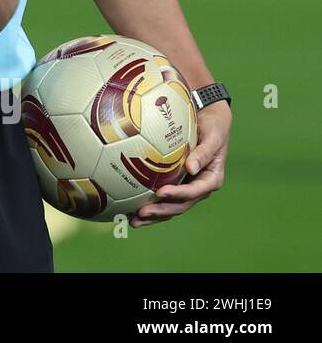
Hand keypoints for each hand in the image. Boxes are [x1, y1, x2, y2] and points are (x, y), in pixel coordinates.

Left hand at [131, 100, 230, 227]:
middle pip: (180, 205)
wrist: (210, 121)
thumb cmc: (212, 127)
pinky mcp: (176, 184)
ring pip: (170, 206)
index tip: (160, 193)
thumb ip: (204, 152)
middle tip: (141, 214)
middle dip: (161, 211)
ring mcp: (187, 188)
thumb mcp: (213, 137)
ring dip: (153, 216)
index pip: (194, 192)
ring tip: (133, 221)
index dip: (178, 194)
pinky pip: (163, 198)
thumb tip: (191, 168)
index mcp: (211, 179)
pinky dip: (150, 204)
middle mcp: (199, 187)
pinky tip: (131, 209)